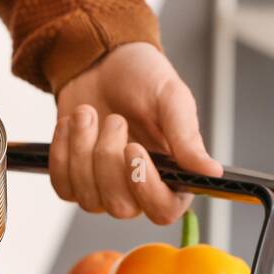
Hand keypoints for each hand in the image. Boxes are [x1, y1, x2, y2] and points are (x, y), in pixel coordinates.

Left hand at [51, 43, 221, 224]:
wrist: (102, 62)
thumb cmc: (142, 79)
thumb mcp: (171, 99)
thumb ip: (187, 138)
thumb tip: (211, 172)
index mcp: (172, 176)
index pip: (164, 210)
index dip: (145, 187)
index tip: (133, 148)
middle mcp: (139, 190)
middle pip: (121, 207)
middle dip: (108, 159)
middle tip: (114, 119)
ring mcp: (105, 189)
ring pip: (89, 199)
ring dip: (82, 150)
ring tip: (88, 113)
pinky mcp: (75, 181)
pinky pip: (63, 187)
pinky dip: (62, 152)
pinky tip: (71, 124)